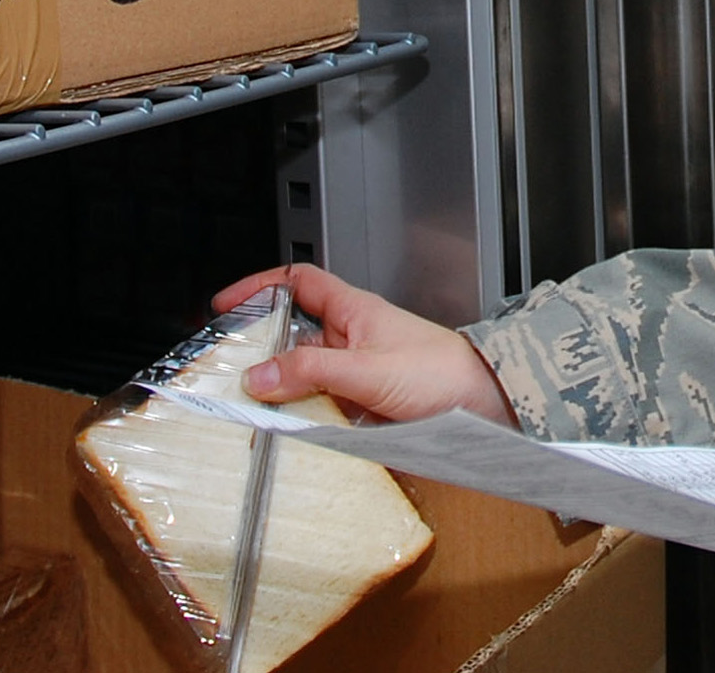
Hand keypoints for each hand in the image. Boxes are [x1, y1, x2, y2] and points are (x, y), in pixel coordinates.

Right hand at [209, 263, 516, 426]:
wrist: (488, 405)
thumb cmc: (444, 372)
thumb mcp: (367, 370)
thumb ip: (311, 372)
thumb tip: (260, 374)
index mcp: (354, 311)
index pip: (298, 283)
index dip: (260, 287)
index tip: (226, 303)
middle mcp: (354, 338)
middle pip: (294, 337)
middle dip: (262, 353)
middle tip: (231, 373)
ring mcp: (360, 372)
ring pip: (307, 376)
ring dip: (284, 392)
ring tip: (257, 409)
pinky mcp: (368, 405)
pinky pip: (324, 406)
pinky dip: (305, 417)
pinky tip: (295, 432)